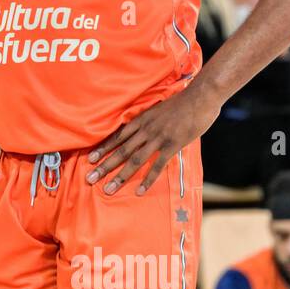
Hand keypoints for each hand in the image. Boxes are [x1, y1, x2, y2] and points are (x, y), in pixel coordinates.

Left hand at [86, 82, 221, 194]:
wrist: (200, 97)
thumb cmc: (181, 102)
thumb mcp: (158, 109)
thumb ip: (148, 121)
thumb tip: (141, 130)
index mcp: (141, 120)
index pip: (117, 137)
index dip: (103, 149)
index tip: (90, 159)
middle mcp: (145, 130)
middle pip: (121, 151)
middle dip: (104, 166)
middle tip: (90, 179)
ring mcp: (158, 138)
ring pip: (135, 160)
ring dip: (120, 176)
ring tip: (108, 189)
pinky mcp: (172, 145)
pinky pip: (157, 165)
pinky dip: (147, 180)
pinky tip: (139, 191)